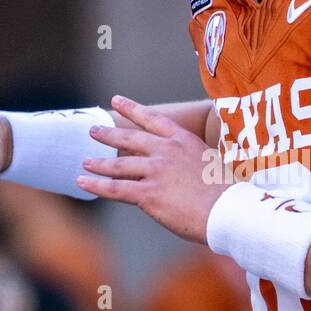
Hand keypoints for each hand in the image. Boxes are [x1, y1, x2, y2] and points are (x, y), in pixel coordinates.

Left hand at [77, 95, 224, 242]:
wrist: (228, 210)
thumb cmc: (227, 193)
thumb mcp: (211, 165)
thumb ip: (192, 163)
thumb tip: (183, 172)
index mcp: (183, 141)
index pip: (153, 120)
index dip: (132, 109)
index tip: (116, 100)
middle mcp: (166, 151)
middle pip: (130, 138)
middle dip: (108, 134)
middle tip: (93, 130)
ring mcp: (155, 171)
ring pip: (118, 164)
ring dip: (99, 162)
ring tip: (85, 161)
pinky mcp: (147, 193)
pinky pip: (114, 188)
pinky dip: (96, 185)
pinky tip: (82, 181)